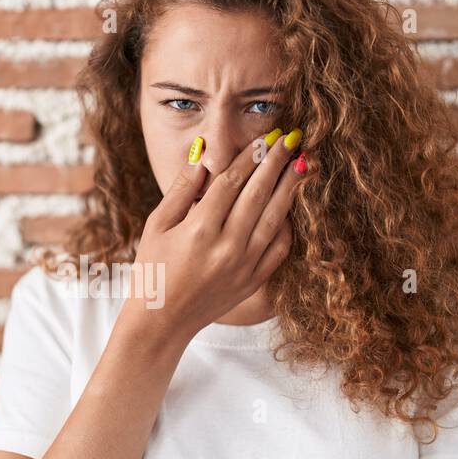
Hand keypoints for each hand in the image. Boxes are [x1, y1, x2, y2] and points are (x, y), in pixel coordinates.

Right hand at [121, 129, 302, 346]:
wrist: (162, 321)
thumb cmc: (153, 268)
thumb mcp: (157, 225)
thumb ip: (183, 188)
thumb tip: (203, 151)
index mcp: (199, 229)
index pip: (232, 181)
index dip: (252, 156)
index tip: (266, 137)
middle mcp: (226, 246)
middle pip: (259, 194)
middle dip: (278, 163)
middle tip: (292, 138)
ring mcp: (244, 266)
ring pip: (276, 218)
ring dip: (291, 187)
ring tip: (303, 163)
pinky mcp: (254, 281)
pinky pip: (279, 247)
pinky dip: (288, 224)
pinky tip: (290, 205)